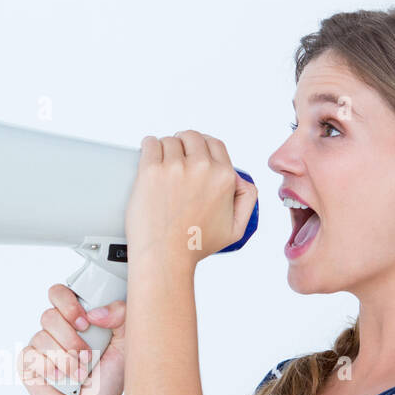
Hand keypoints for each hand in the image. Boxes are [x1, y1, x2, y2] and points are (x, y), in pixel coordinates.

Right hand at [18, 283, 127, 394]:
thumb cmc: (109, 377)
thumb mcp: (126, 342)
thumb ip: (121, 315)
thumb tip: (95, 312)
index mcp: (74, 317)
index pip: (59, 293)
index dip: (68, 305)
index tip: (85, 323)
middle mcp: (54, 328)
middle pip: (49, 316)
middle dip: (71, 340)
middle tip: (87, 355)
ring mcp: (39, 346)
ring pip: (41, 338)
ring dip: (65, 360)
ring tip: (80, 374)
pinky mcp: (27, 364)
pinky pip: (30, 356)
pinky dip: (50, 370)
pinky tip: (61, 379)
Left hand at [124, 130, 257, 272]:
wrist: (165, 257)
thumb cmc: (194, 246)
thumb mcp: (235, 229)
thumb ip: (247, 201)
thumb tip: (241, 181)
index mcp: (223, 177)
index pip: (214, 144)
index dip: (202, 147)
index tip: (192, 153)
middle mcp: (201, 167)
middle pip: (192, 137)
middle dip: (184, 144)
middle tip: (175, 157)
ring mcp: (175, 167)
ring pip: (169, 140)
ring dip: (165, 149)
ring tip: (161, 165)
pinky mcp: (151, 171)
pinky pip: (149, 143)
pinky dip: (148, 146)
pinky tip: (148, 155)